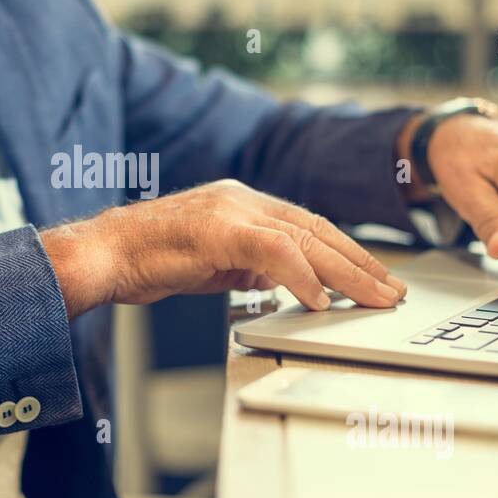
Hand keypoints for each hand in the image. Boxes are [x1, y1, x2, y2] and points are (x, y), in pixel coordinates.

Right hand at [40, 179, 407, 317]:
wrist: (106, 253)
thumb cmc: (151, 259)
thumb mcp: (213, 262)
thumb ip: (251, 265)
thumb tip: (286, 283)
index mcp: (244, 203)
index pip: (310, 226)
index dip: (347, 253)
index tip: (375, 278)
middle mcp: (243, 198)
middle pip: (317, 230)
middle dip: (360, 264)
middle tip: (391, 292)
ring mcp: (231, 210)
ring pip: (304, 239)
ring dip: (345, 273)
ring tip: (372, 299)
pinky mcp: (218, 229)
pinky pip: (273, 251)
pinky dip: (301, 276)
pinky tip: (319, 299)